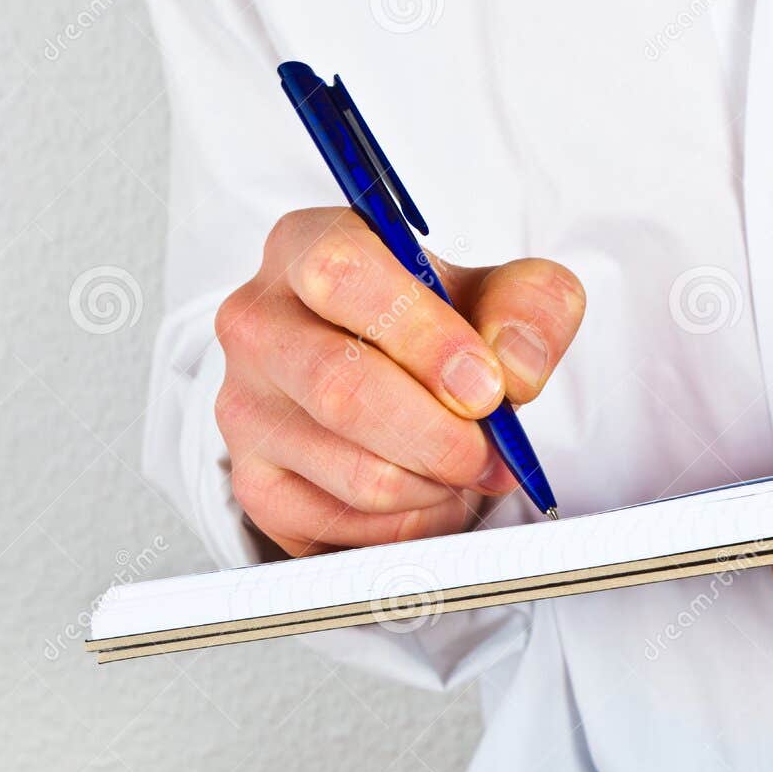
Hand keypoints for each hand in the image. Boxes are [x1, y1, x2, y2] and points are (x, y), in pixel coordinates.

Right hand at [214, 207, 584, 555]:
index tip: (485, 385)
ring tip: (465, 466)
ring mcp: (244, 408)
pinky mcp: (254, 484)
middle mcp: (257, 323)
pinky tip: (427, 490)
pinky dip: (411, 521)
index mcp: (305, 247)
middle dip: (441, 434)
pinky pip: (346, 524)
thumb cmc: (436, 330)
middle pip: (343, 389)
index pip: (342, 276)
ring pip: (355, 472)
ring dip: (436, 484)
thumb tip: (513, 366)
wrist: (396, 386)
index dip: (424, 339)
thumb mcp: (499, 295)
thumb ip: (529, 308)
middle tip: (490, 449)